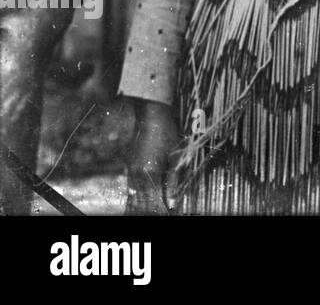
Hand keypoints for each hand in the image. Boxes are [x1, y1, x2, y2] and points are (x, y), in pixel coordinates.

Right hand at [125, 100, 177, 215]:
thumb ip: (174, 181)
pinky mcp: (129, 166)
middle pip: (141, 202)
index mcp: (151, 174)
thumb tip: (172, 202)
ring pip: (133, 197)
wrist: (152, 116)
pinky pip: (130, 188)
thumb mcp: (177, 157)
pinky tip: (135, 205)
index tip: (166, 215)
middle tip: (158, 216)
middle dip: (149, 212)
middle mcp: (138, 175)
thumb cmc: (168, 134)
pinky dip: (133, 199)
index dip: (159, 211)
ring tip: (144, 215)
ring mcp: (131, 171)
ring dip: (138, 208)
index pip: (154, 201)